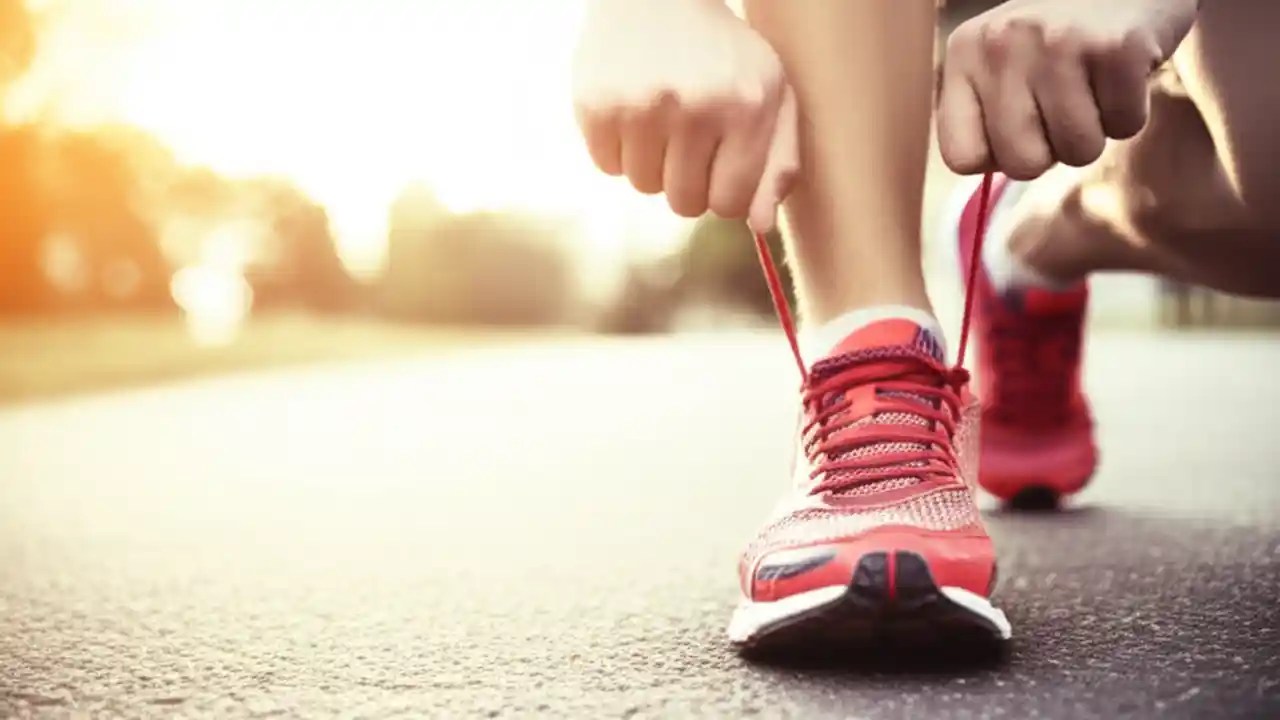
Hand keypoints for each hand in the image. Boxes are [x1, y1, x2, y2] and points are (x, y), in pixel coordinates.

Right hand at [572, 0, 798, 231]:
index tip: (718, 163)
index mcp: (748, 108)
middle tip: (687, 136)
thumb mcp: (770, 95)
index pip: (729, 204)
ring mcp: (642, 107)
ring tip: (660, 116)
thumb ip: (778, 163)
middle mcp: (696, 108)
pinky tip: (632, 109)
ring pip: (644, 187)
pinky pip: (609, 167)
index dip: (721, 190)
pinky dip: (619, 148)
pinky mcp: (597, 106)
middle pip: (685, 203)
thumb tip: (761, 226)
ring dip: (652, 163)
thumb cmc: (722, 54)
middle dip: (687, 180)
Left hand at [937, 0, 1197, 178]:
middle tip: (1065, 105)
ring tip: (1093, 85)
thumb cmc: (1057, 36)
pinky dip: (1130, 111)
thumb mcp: (1000, 61)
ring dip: (1096, 130)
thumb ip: (983, 114)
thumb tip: (986, 171)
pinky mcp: (1117, 46)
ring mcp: (1059, 43)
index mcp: (964, 54)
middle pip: (1022, 164)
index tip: (1020, 129)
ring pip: (1078, 151)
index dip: (998, 157)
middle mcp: (1002, 45)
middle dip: (1052, 149)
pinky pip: (1124, 126)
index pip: (961, 157)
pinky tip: (1121, 74)